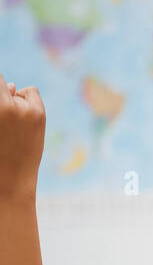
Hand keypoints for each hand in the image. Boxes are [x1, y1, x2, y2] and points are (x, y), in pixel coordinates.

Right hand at [0, 78, 45, 199]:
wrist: (9, 181)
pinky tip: (26, 119)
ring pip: (18, 90)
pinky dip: (29, 100)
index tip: (2, 108)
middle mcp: (3, 105)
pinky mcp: (38, 113)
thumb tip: (14, 85)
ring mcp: (21, 109)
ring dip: (15, 100)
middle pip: (1, 83)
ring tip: (14, 127)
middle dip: (2, 95)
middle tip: (5, 120)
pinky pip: (31, 92)